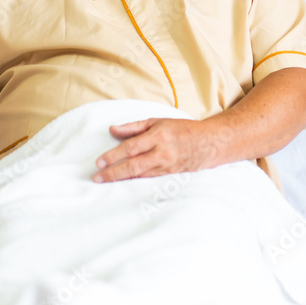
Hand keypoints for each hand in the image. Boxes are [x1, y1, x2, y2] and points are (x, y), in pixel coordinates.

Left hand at [93, 118, 227, 182]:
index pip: (131, 147)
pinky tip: (123, 182)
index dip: (113, 155)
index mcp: (158, 136)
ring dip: (121, 179)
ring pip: (140, 175)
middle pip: (133, 165)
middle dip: (113, 172)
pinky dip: (134, 181)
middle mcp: (162, 152)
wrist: (208, 143)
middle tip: (98, 177)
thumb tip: (113, 129)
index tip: (99, 161)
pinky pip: (148, 178)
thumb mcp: (158, 122)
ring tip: (105, 180)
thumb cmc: (181, 129)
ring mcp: (167, 166)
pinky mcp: (170, 174)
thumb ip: (134, 127)